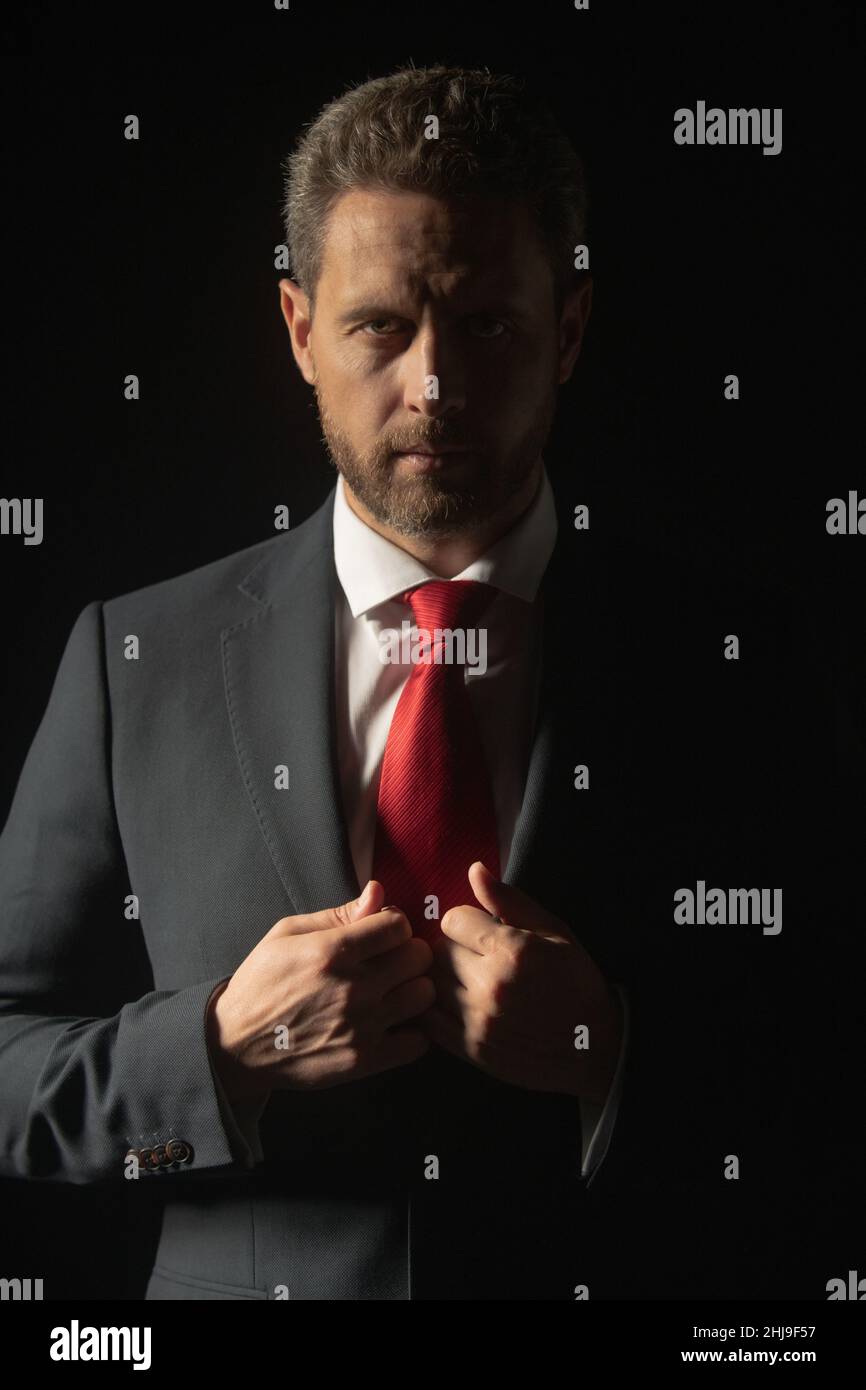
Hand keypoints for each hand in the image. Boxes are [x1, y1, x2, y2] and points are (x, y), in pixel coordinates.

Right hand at [205, 880, 433, 1104]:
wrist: (235, 1044)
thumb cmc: (262, 982)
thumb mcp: (287, 934)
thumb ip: (338, 913)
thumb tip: (378, 891)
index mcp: (332, 951)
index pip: (399, 925)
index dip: (394, 925)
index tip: (382, 934)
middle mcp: (352, 988)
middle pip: (418, 957)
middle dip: (408, 953)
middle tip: (391, 961)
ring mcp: (360, 1027)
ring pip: (423, 996)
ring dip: (413, 989)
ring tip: (393, 991)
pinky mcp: (363, 1061)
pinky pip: (417, 1042)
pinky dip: (411, 1032)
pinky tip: (392, 1024)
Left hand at [416, 862, 622, 1102]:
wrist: (593, 1046)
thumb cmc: (576, 982)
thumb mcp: (554, 932)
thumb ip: (510, 900)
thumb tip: (474, 870)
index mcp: (513, 951)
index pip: (452, 920)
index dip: (465, 922)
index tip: (479, 931)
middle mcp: (491, 986)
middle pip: (438, 952)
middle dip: (453, 949)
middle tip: (475, 957)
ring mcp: (478, 1021)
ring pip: (430, 984)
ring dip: (443, 978)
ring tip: (467, 981)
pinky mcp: (470, 1049)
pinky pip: (428, 1019)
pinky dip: (435, 1008)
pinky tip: (457, 1004)